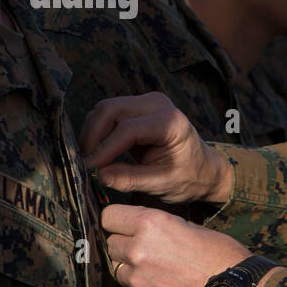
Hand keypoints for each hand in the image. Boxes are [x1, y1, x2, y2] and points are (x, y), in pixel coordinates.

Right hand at [81, 92, 232, 205]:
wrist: (203, 168)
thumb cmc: (188, 177)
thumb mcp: (162, 184)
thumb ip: (131, 179)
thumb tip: (99, 175)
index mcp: (169, 122)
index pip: (127, 129)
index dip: (104, 149)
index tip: (88, 168)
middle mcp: (156, 104)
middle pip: (110, 110)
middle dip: (92, 137)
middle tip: (83, 163)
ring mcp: (145, 102)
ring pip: (104, 109)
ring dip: (92, 133)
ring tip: (88, 160)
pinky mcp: (135, 107)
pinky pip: (107, 114)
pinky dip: (97, 132)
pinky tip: (96, 153)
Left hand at [103, 204, 249, 286]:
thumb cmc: (218, 253)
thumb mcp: (187, 225)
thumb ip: (156, 227)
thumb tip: (136, 228)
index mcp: (149, 224)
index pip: (108, 217)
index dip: (116, 221)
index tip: (123, 225)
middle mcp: (138, 250)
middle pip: (111, 244)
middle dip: (125, 245)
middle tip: (148, 249)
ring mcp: (139, 279)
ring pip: (119, 269)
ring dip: (132, 268)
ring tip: (159, 269)